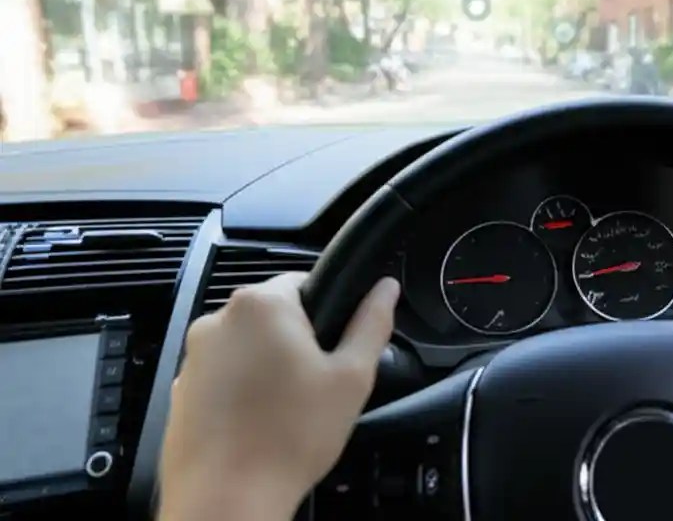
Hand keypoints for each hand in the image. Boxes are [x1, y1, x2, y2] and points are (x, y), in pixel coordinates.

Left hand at [159, 274, 398, 519]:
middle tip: (318, 386)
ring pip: (249, 347)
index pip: (305, 281)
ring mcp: (193, 356)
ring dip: (270, 368)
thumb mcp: (351, 377)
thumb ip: (372, 323)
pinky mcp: (181, 388)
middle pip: (275, 316)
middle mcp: (218, 321)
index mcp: (261, 305)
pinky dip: (243, 391)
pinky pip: (224, 376)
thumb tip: (385, 290)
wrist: (227, 499)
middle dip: (299, 343)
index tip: (336, 350)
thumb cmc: (289, 439)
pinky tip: (261, 423)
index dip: (330, 314)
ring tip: (288, 411)